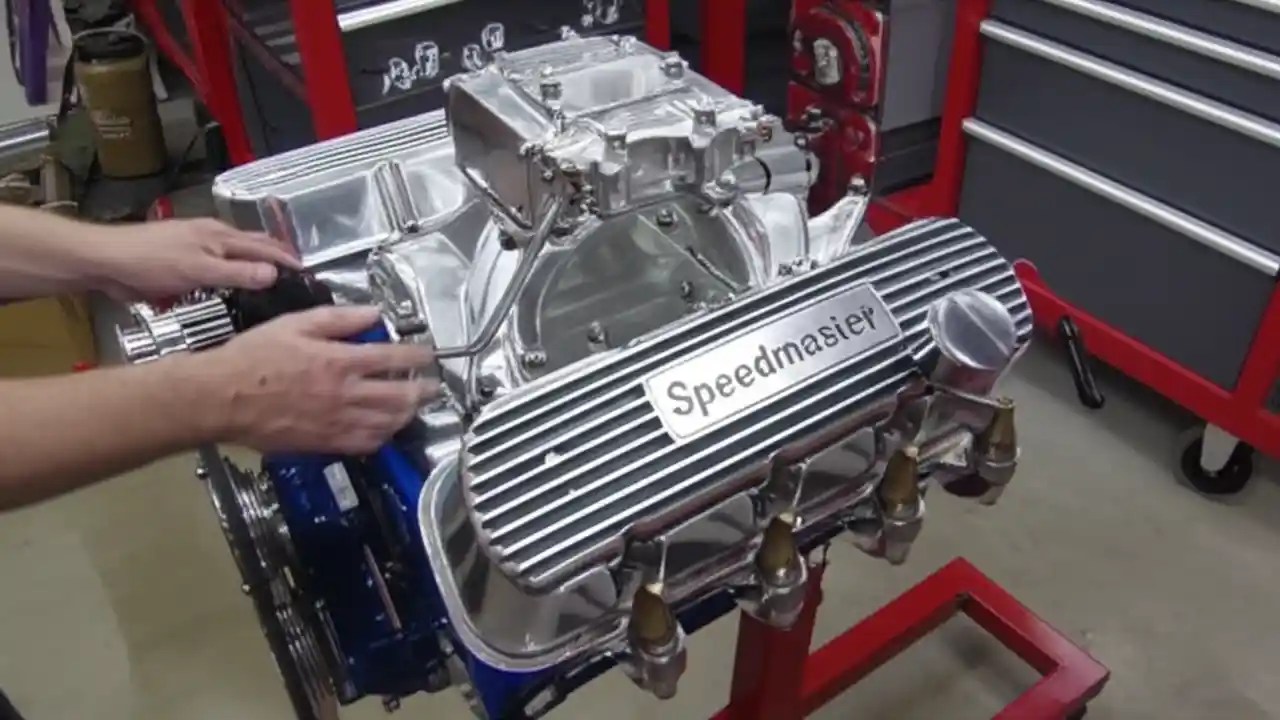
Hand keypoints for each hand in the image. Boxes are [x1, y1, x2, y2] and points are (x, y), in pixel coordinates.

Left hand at [97, 218, 300, 300]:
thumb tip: (275, 273)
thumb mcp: (200, 271)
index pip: (264, 247)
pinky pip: (213, 263)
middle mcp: (211, 235)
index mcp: (220, 236)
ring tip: (269, 276)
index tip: (306, 270)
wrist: (105, 259)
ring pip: (233, 252)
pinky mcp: (179, 257)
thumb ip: (238, 273)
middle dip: (274, 253)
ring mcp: (194, 244)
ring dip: (252, 260)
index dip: (286, 258)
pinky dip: (229, 269)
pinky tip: (228, 281)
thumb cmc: (152, 263)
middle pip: (251, 243)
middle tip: (294, 268)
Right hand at [198, 306, 439, 454]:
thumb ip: (339, 318)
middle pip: (399, 396)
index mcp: (339, 361)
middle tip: (432, 386)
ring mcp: (336, 422)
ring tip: (413, 407)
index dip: (417, 356)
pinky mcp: (324, 443)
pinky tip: (384, 430)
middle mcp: (344, 394)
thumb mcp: (296, 324)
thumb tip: (372, 314)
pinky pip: (365, 444)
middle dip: (422, 390)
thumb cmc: (253, 357)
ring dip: (407, 415)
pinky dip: (382, 437)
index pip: (393, 358)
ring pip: (387, 423)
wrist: (221, 397)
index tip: (428, 355)